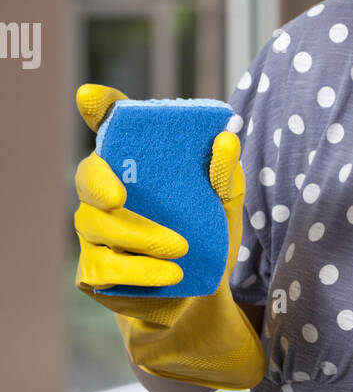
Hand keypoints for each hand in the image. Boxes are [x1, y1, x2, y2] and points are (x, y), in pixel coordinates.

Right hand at [74, 83, 244, 321]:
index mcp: (135, 165)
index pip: (111, 127)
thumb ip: (225, 176)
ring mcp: (94, 233)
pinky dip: (138, 271)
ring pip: (96, 227)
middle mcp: (106, 192)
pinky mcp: (93, 271)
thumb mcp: (226, 207)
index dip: (99, 109)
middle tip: (120, 198)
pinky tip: (170, 274)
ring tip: (181, 250)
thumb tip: (226, 139)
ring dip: (139, 238)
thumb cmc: (207, 238)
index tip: (90, 95)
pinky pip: (102, 269)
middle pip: (86, 177)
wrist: (201, 296)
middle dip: (98, 184)